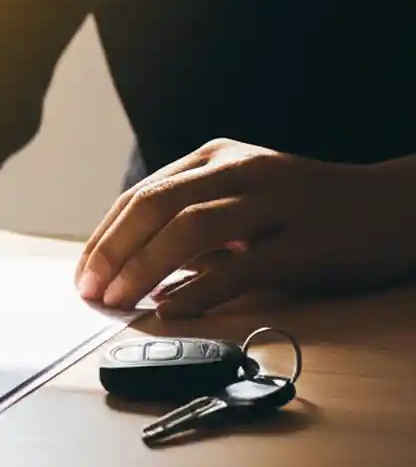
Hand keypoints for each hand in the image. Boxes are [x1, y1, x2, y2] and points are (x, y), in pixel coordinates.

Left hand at [75, 138, 414, 316]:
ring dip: (144, 268)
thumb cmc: (308, 210)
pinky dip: (197, 290)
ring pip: (190, 229)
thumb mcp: (244, 198)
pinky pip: (239, 266)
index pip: (142, 194)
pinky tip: (171, 309)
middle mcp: (241, 170)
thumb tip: (128, 268)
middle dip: (113, 250)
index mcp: (217, 157)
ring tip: (118, 300)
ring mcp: (275, 203)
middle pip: (156, 205)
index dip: (105, 236)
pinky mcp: (304, 242)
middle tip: (89, 289)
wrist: (398, 208)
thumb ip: (193, 222)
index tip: (83, 273)